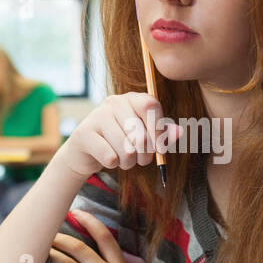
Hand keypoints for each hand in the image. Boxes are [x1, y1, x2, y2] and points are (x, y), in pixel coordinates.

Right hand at [58, 92, 182, 178]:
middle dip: (144, 154)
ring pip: (125, 148)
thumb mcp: (144, 136)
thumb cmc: (121, 141)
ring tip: (125, 160)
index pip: (150, 105)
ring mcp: (97, 116)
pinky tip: (109, 158)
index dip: (158, 130)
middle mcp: (114, 102)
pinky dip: (113, 164)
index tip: (160, 150)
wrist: (87, 150)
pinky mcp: (84, 133)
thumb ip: (162, 134)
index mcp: (132, 98)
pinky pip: (109, 157)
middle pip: (139, 132)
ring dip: (129, 162)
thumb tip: (178, 132)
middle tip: (140, 159)